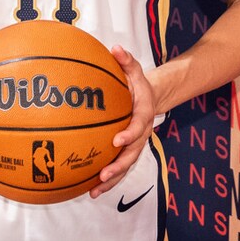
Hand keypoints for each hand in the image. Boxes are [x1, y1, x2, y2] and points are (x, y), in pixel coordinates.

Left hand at [90, 45, 156, 196]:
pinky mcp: (126, 153)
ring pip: (125, 167)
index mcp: (143, 115)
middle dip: (118, 166)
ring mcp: (134, 146)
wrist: (149, 99)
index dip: (129, 135)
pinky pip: (118, 169)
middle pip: (132, 154)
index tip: (116, 140)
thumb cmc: (137, 85)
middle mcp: (141, 135)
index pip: (138, 127)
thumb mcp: (135, 71)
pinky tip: (90, 190)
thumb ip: (126, 61)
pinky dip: (106, 181)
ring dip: (112, 180)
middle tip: (104, 174)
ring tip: (95, 191)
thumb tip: (115, 48)